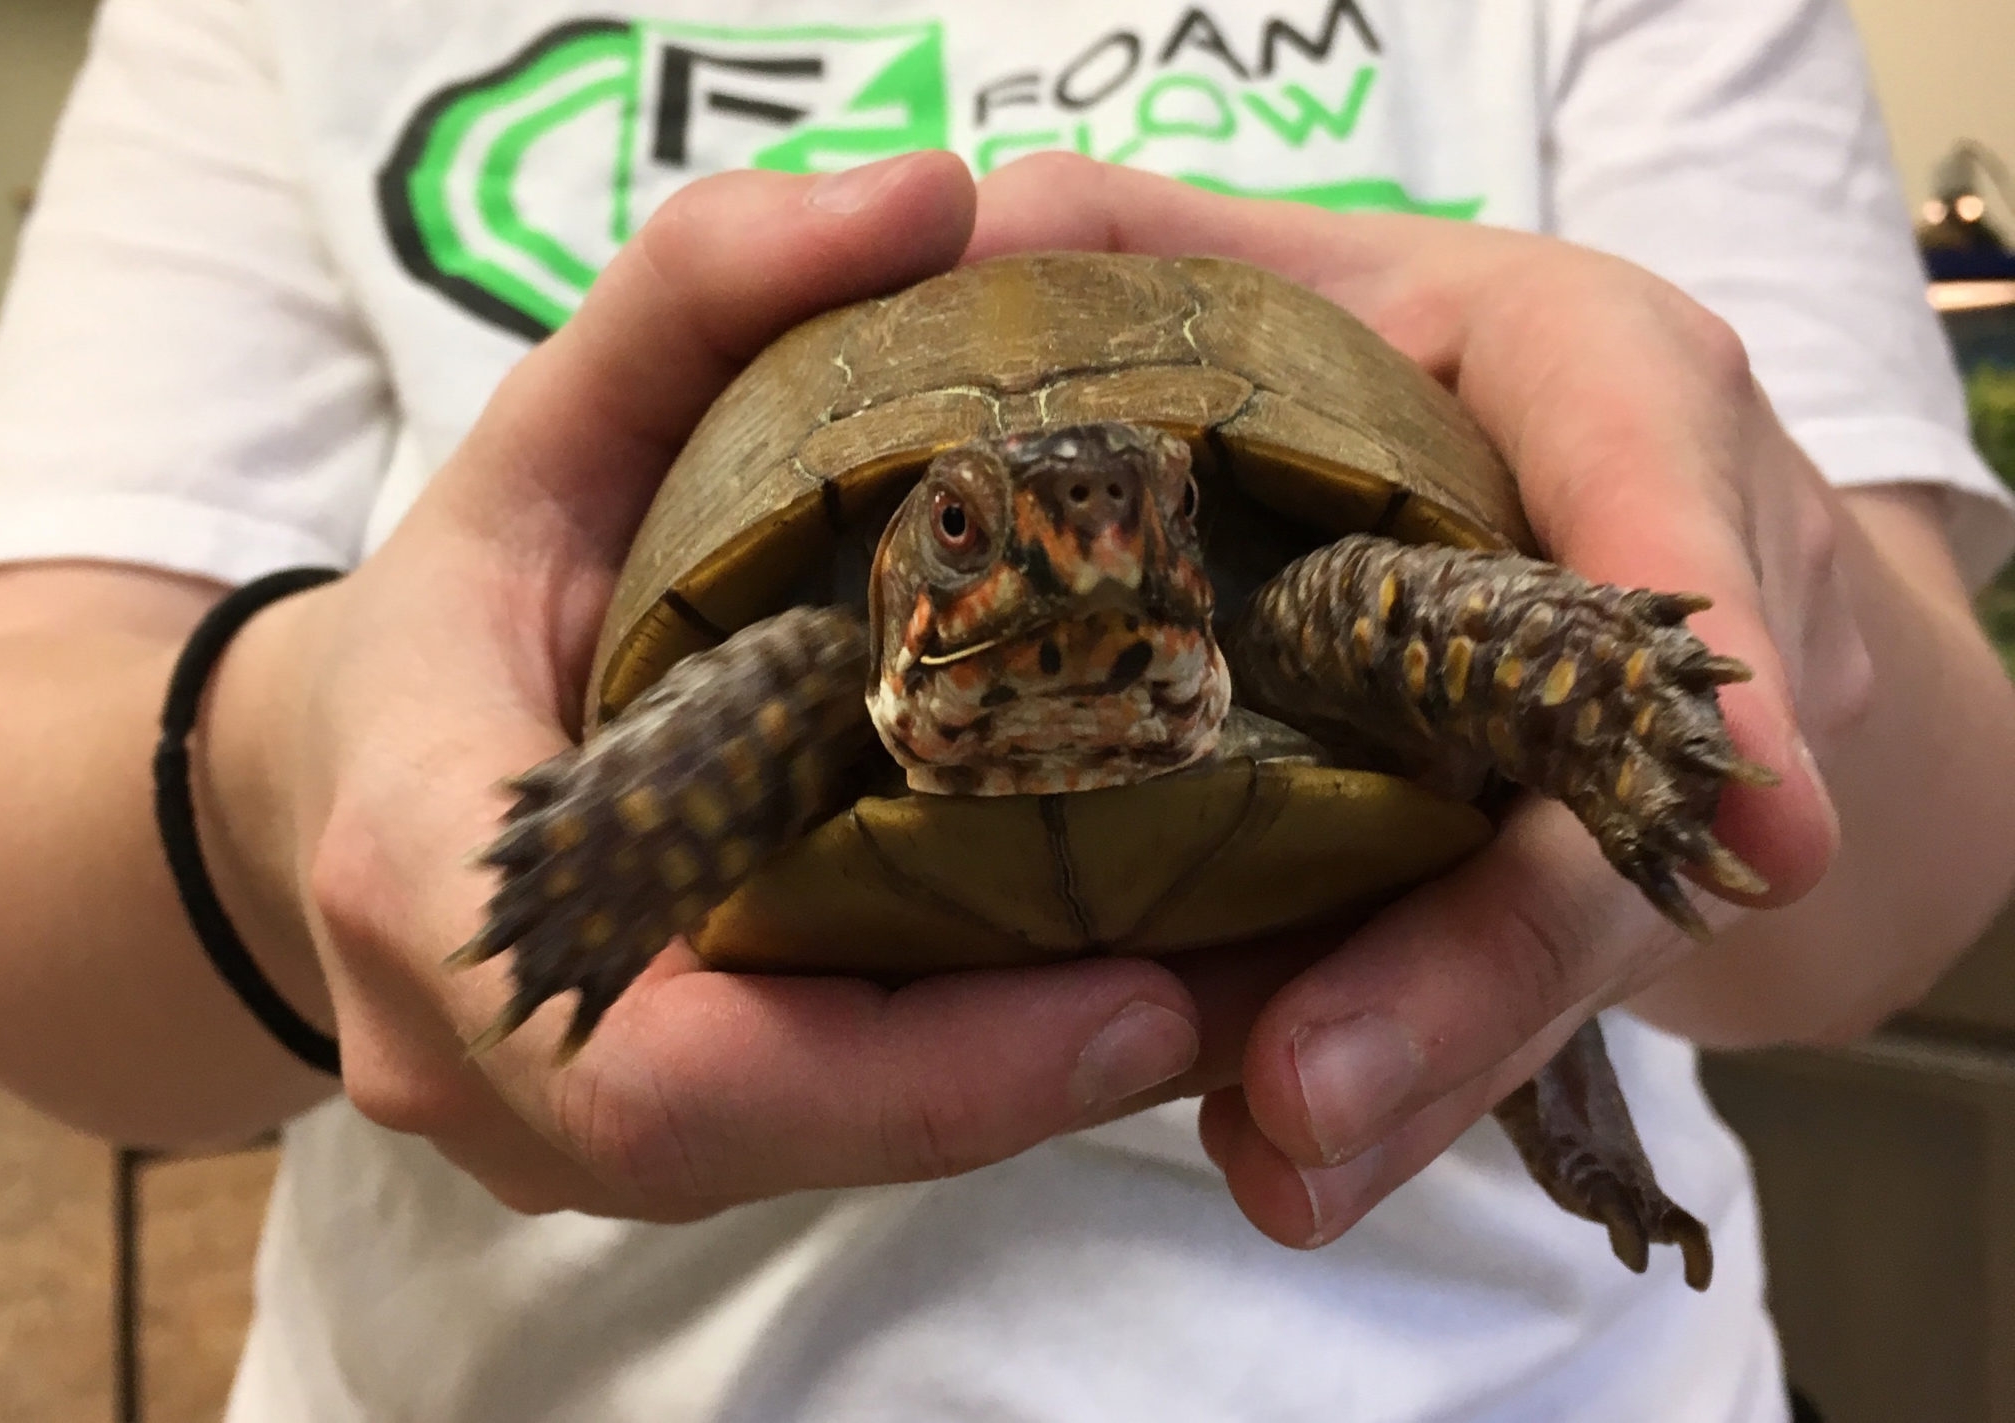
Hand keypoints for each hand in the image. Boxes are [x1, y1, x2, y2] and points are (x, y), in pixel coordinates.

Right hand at [219, 153, 1201, 1218]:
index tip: (1143, 995)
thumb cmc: (457, 595)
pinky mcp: (613, 1143)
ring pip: (799, 1158)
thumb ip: (708, 287)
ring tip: (1214, 988)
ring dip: (1009, 1096)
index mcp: (426, 876)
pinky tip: (1105, 992)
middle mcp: (473, 1052)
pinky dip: (955, 1086)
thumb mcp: (554, 411)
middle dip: (1010, 1088)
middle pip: (764, 1135)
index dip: (912, 1073)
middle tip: (1235, 986)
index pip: (662, 1062)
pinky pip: (802, 1142)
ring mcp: (537, 1128)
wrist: (330, 769)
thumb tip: (932, 196)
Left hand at [968, 152, 1862, 1246]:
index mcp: (1612, 399)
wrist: (1640, 528)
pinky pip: (1495, 993)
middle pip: (1591, 801)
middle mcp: (1644, 601)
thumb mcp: (1368, 281)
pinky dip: (1396, 1086)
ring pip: (1547, 940)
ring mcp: (1623, 763)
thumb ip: (1193, 257)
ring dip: (1420, 1064)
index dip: (1694, 631)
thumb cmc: (1476, 384)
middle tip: (1316, 1080)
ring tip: (1281, 1153)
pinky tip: (1287, 1165)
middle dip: (1474, 961)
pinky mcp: (1560, 872)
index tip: (1750, 828)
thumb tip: (993, 218)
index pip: (1659, 480)